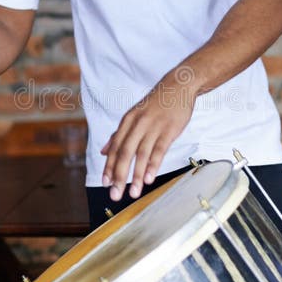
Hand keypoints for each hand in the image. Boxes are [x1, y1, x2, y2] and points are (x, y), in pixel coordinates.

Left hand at [101, 73, 195, 201]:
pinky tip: (148, 178)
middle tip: (115, 194)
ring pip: (142, 154)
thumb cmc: (155, 104)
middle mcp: (138, 124)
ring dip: (136, 176)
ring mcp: (154, 127)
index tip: (105, 183)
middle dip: (119, 176)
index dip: (110, 167)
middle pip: (125, 153)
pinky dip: (153, 165)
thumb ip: (119, 134)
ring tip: (133, 193)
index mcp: (127, 121)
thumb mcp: (134, 115)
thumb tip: (104, 152)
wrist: (178, 86)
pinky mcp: (169, 130)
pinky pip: (159, 150)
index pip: (115, 148)